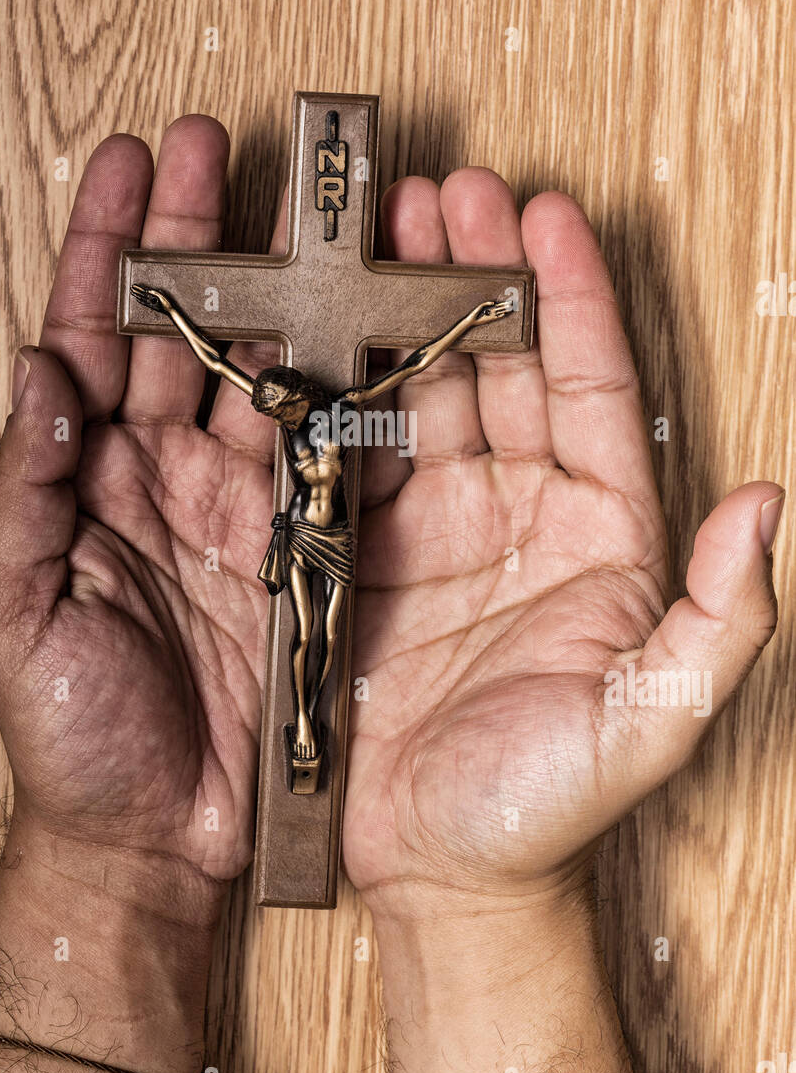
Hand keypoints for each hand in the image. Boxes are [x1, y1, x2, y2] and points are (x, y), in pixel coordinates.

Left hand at [0, 117, 280, 1072]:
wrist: (158, 833)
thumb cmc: (72, 734)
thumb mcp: (16, 614)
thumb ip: (23, 492)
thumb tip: (38, 375)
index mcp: (89, 480)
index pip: (93, 337)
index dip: (108, 248)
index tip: (127, 165)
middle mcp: (168, 475)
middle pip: (186, 330)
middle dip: (198, 234)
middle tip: (218, 150)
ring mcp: (244, 504)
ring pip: (266, 373)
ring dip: (285, 294)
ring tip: (309, 217)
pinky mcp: (308, 546)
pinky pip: (333, 452)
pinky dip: (354, 387)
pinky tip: (370, 328)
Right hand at [339, 170, 781, 1072]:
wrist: (448, 872)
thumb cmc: (552, 805)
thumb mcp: (657, 717)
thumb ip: (721, 614)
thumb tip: (767, 504)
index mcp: (603, 531)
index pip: (588, 384)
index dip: (569, 296)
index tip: (545, 217)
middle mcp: (523, 512)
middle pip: (500, 366)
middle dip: (472, 276)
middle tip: (442, 201)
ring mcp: (441, 527)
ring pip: (426, 392)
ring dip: (403, 315)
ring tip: (378, 242)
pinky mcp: (368, 555)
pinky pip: (356, 455)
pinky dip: (339, 393)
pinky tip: (322, 339)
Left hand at [468, 296, 513, 324]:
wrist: (472, 319)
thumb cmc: (476, 312)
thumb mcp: (481, 305)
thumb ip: (487, 303)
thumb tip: (494, 303)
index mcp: (490, 308)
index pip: (498, 305)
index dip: (502, 304)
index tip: (507, 302)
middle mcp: (492, 311)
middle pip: (500, 308)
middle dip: (505, 306)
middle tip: (511, 305)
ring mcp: (491, 315)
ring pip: (499, 312)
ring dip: (504, 310)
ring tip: (509, 309)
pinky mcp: (490, 319)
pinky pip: (496, 317)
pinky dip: (500, 315)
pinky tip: (503, 314)